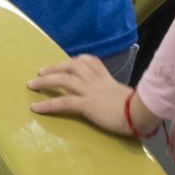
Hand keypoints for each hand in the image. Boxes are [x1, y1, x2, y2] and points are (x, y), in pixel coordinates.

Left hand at [28, 56, 160, 137]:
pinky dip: (47, 104)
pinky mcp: (87, 104)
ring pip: (63, 80)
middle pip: (72, 66)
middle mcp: (97, 81)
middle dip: (54, 67)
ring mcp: (91, 91)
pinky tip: (36, 107)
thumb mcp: (127, 98)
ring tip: (32, 85)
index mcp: (107, 79)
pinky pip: (63, 102)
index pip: (90, 61)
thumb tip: (120, 104)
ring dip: (45, 81)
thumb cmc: (139, 109)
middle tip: (40, 72)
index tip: (67, 62)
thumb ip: (118, 97)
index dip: (76, 60)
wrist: (142, 113)